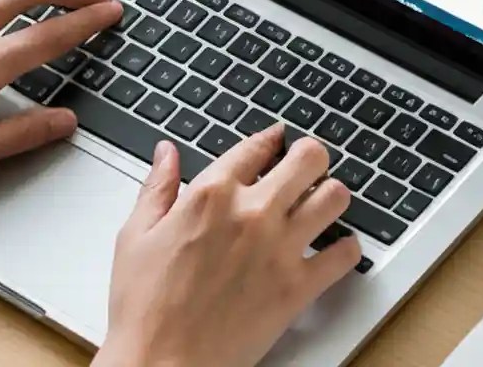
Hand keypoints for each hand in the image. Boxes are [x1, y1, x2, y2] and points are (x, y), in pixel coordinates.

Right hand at [95, 127, 360, 366]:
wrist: (162, 363)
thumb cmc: (144, 307)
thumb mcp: (136, 235)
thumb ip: (157, 187)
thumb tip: (166, 153)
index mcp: (212, 195)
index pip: (257, 146)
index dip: (271, 139)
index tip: (277, 139)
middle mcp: (252, 213)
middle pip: (309, 158)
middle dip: (310, 157)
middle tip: (307, 166)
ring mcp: (280, 248)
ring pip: (335, 197)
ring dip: (331, 196)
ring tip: (321, 204)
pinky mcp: (299, 286)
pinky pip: (345, 255)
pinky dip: (346, 250)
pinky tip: (334, 250)